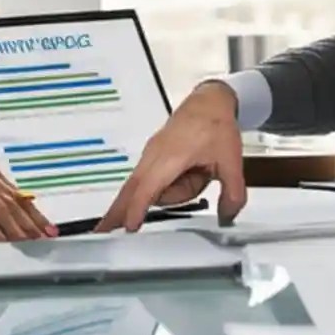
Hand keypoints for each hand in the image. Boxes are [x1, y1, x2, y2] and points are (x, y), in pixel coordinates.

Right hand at [0, 165, 54, 241]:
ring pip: (3, 211)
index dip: (36, 214)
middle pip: (15, 203)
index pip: (19, 196)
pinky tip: (4, 244)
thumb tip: (15, 232)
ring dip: (18, 230)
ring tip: (29, 244)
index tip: (49, 229)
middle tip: (44, 239)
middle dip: (32, 224)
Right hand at [96, 81, 246, 231]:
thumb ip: (232, 193)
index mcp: (171, 155)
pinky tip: (193, 176)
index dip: (138, 208)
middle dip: (117, 211)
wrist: (209, 101)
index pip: (149, 186)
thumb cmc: (216, 126)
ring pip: (148, 187)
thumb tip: (228, 217)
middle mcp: (154, 155)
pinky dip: (161, 189)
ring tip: (202, 175)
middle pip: (131, 189)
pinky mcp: (153, 156)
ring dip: (175, 193)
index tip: (129, 227)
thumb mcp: (232, 161)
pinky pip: (150, 179)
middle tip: (101, 233)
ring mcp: (151, 154)